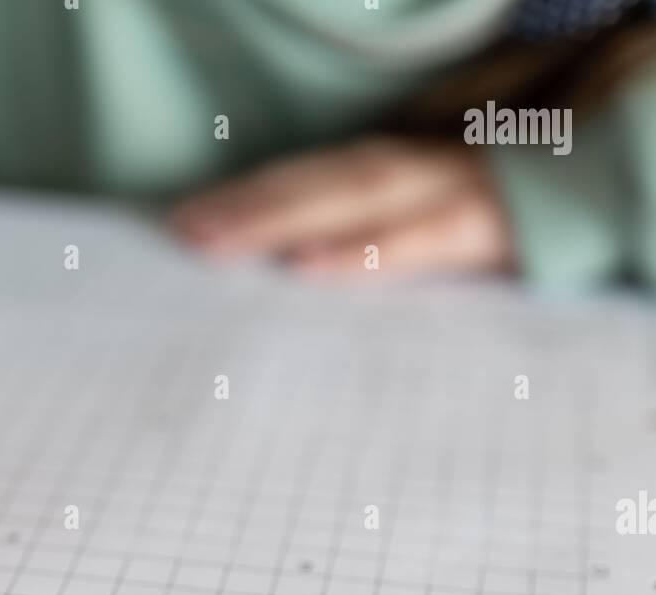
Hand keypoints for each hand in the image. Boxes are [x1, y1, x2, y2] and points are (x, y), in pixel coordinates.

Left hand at [170, 137, 514, 277]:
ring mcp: (428, 195)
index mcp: (371, 174)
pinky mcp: (464, 230)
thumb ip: (347, 242)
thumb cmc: (463, 226)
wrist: (563, 201)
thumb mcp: (399, 225)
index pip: (292, 184)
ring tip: (222, 243)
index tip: (176, 226)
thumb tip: (277, 276)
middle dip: (241, 210)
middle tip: (182, 236)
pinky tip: (309, 268)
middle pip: (305, 187)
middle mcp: (392, 174)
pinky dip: (356, 253)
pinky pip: (404, 244)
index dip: (236, 199)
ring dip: (278, 219)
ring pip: (343, 201)